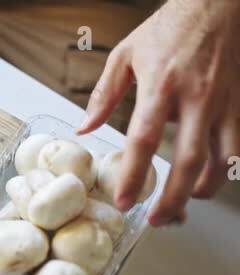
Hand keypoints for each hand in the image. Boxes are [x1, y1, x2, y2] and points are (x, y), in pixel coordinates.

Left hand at [77, 0, 239, 226]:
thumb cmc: (168, 28)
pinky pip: (236, 146)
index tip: (124, 200)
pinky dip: (224, 170)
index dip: (133, 175)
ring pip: (221, 161)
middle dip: (173, 199)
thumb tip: (84, 129)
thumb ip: (103, 96)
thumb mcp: (124, 55)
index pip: (144, 141)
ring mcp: (222, 103)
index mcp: (160, 86)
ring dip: (204, 190)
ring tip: (183, 205)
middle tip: (157, 220)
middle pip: (188, 162)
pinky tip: (209, 180)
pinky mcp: (239, 103)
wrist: (217, 4)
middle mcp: (195, 98)